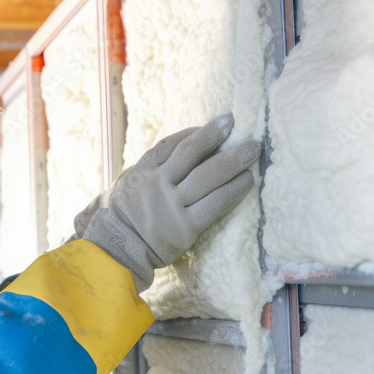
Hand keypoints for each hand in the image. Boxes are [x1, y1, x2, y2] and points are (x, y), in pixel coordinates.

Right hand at [82, 114, 260, 290]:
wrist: (119, 249)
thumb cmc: (128, 213)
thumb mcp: (130, 182)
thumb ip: (153, 166)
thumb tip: (187, 146)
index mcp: (144, 171)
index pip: (171, 145)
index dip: (196, 133)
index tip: (217, 125)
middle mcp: (158, 184)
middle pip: (192, 154)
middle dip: (217, 137)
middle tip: (239, 126)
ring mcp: (172, 206)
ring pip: (208, 177)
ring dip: (234, 161)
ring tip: (253, 149)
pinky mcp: (186, 228)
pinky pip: (215, 205)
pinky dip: (234, 191)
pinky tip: (247, 181)